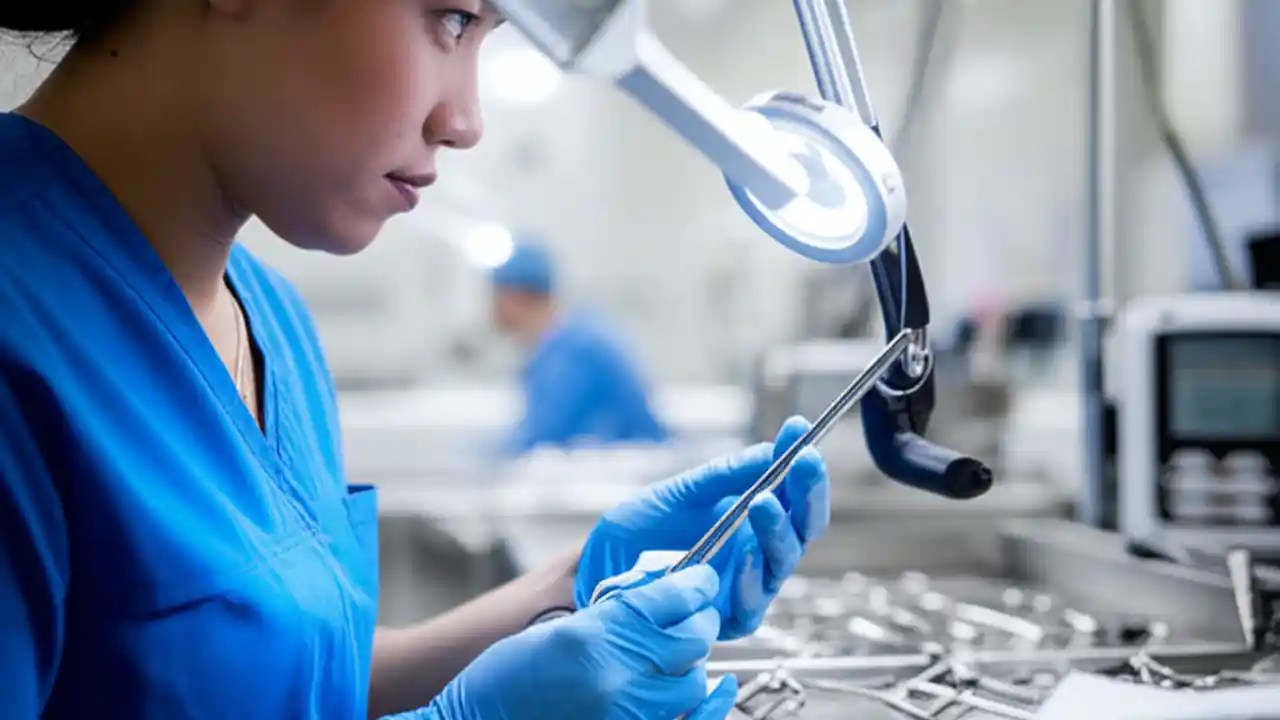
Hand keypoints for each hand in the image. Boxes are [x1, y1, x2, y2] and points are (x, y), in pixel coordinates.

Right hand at [426, 563, 738, 719]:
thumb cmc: (502, 683)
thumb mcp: (558, 630)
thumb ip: (612, 613)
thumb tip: (659, 594)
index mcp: (596, 640)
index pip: (669, 600)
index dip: (690, 584)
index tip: (697, 579)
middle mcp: (620, 682)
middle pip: (692, 638)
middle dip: (696, 618)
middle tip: (689, 610)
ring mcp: (631, 718)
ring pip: (694, 678)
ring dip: (691, 659)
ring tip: (675, 650)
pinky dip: (710, 704)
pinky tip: (717, 687)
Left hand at [576, 416, 829, 639]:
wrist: (600, 568)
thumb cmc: (643, 530)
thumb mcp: (683, 491)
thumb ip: (727, 475)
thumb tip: (771, 449)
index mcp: (755, 519)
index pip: (795, 495)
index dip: (804, 466)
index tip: (802, 431)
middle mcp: (759, 552)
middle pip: (802, 528)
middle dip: (806, 493)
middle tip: (804, 462)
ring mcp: (746, 586)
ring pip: (781, 562)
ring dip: (777, 530)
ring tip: (764, 502)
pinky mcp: (727, 620)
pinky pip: (751, 604)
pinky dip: (750, 578)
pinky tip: (745, 552)